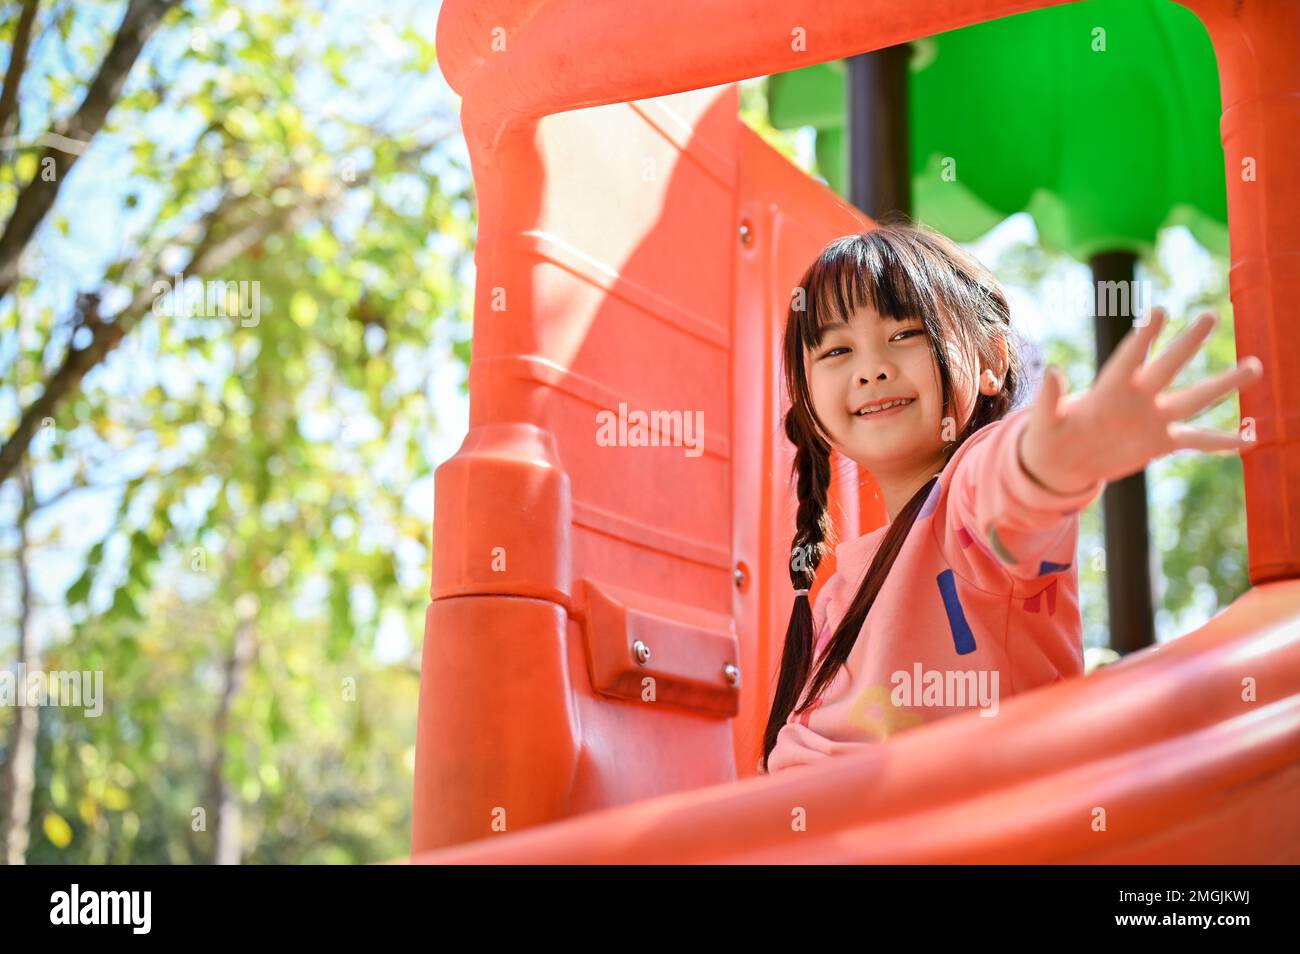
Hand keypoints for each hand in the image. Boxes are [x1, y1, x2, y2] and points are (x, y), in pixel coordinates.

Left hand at [1018, 306, 1264, 494]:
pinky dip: (1222, 441)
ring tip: (1255, 366)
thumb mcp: (1045, 421)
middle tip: (1210, 315)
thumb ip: (1049, 399)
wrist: (1065, 461)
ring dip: (1224, 385)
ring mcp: (1154, 418)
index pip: (1130, 357)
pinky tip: (1250, 439)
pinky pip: (1197, 440)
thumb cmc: (1051, 435)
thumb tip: (1054, 372)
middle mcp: (1138, 397)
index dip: (1144, 337)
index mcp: (1109, 388)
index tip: (1160, 312)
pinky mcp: (1161, 442)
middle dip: (1188, 343)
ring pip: (1194, 398)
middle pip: (1168, 366)